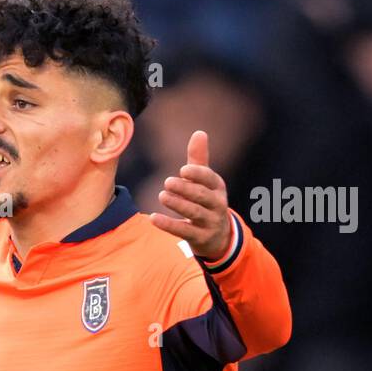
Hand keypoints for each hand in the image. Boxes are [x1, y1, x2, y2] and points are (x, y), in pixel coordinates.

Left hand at [149, 130, 233, 260]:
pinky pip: (184, 231)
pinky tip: (153, 218)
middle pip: (202, 195)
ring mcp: (209, 222)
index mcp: (217, 188)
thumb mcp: (205, 182)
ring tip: (161, 195)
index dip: (198, 174)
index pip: (210, 179)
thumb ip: (199, 160)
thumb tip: (199, 132)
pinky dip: (168, 225)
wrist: (218, 237)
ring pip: (194, 213)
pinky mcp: (200, 238)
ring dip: (178, 204)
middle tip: (167, 182)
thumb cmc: (206, 202)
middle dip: (185, 188)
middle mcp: (217, 204)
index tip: (183, 170)